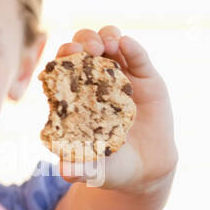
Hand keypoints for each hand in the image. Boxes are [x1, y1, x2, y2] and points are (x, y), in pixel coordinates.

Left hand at [53, 25, 177, 191]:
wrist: (146, 170)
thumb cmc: (110, 167)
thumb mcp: (93, 169)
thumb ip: (80, 167)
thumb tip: (67, 172)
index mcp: (74, 94)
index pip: (63, 67)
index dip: (63, 58)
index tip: (66, 56)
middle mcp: (95, 80)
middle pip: (83, 48)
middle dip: (83, 42)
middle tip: (89, 48)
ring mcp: (122, 76)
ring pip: (110, 44)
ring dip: (105, 37)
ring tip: (108, 44)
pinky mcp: (146, 77)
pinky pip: (138, 57)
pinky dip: (133, 48)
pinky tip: (127, 45)